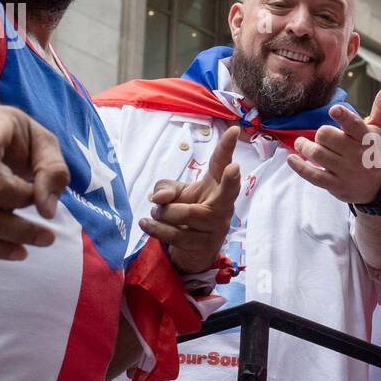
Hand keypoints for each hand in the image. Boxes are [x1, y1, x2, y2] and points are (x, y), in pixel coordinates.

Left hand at [142, 125, 240, 273]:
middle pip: (229, 192)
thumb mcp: (174, 195)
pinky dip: (155, 228)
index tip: (233, 130)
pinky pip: (176, 234)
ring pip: (187, 213)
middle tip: (234, 168)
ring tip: (156, 213)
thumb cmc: (185, 214)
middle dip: (232, 180)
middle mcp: (222, 205)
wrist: (191, 251)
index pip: (221, 163)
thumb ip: (165, 188)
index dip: (227, 147)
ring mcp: (217, 226)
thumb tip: (159, 198)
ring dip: (164, 213)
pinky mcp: (205, 245)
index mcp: (215, 185)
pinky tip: (146, 224)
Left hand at [286, 82, 380, 204]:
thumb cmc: (375, 152)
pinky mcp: (336, 185)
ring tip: (301, 143)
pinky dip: (299, 167)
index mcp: (366, 138)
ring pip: (317, 154)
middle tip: (321, 137)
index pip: (354, 125)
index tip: (333, 109)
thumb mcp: (380, 131)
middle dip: (320, 134)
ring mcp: (345, 171)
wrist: (379, 188)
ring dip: (304, 146)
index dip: (343, 117)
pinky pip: (313, 175)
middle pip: (326, 136)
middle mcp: (356, 155)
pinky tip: (291, 158)